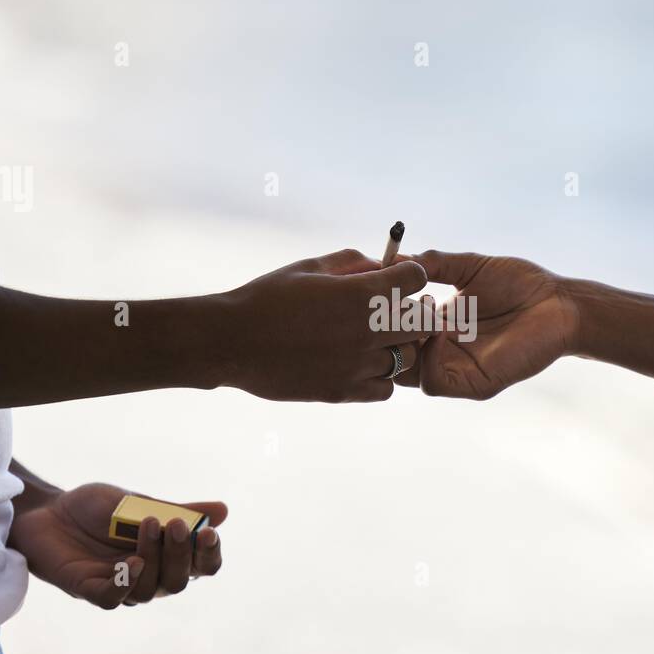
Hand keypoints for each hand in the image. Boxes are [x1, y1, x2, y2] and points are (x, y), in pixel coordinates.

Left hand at [6, 482, 226, 608]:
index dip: (209, 556)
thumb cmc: (95, 509)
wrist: (46, 507)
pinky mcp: (86, 588)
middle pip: (179, 582)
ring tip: (147, 524)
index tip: (209, 533)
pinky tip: (131, 561)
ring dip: (153, 559)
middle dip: (181, 555)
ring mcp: (116, 585)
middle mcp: (146, 577)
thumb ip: (177, 511)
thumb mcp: (141, 503)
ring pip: (149, 591)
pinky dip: (124, 583)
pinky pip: (111, 599)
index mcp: (164, 557)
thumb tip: (224, 511)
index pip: (200, 568)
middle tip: (175, 525)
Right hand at [218, 249, 425, 401]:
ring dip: (395, 346)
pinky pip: (385, 389)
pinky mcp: (343, 392)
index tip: (395, 279)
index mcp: (361, 293)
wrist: (231, 342)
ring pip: (407, 358)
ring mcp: (358, 365)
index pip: (418, 279)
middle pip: (423, 322)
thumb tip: (379, 264)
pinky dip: (379, 377)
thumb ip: (350, 262)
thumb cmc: (267, 298)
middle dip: (412, 312)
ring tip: (370, 340)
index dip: (409, 275)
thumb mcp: (308, 267)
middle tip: (391, 311)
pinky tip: (358, 365)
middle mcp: (367, 330)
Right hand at [396, 251, 578, 399]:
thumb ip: (433, 262)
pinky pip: (433, 383)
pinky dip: (426, 361)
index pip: (392, 329)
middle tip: (393, 302)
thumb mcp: (469, 266)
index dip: (381, 312)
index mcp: (436, 325)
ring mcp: (456, 369)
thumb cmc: (521, 284)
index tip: (380, 286)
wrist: (559, 302)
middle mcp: (442, 350)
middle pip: (392, 354)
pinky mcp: (474, 383)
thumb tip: (392, 259)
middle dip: (384, 330)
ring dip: (403, 345)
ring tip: (417, 313)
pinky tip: (437, 330)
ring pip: (406, 374)